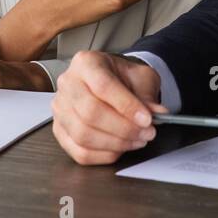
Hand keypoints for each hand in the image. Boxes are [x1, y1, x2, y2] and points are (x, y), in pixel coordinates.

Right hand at [51, 50, 167, 163]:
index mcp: (86, 62)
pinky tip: (121, 148)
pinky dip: (104, 155)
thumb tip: (158, 114)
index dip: (126, 106)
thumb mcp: (141, 78)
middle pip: (90, 112)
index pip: (103, 86)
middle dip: (123, 128)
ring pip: (83, 134)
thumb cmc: (123, 78)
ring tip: (137, 140)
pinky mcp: (60, 131)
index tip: (147, 119)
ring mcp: (60, 109)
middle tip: (146, 133)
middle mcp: (68, 83)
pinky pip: (79, 151)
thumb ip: (147, 95)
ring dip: (115, 143)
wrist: (113, 82)